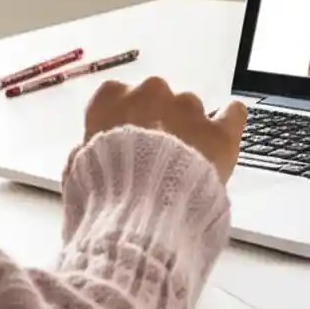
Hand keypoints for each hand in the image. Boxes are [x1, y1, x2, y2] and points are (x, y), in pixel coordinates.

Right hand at [84, 77, 247, 183]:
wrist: (143, 214)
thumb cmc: (103, 195)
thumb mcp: (77, 173)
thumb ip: (85, 153)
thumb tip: (87, 152)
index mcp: (111, 100)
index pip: (115, 96)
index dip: (122, 121)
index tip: (124, 142)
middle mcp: (151, 93)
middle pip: (156, 98)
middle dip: (158, 121)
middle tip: (155, 158)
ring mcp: (188, 108)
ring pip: (191, 108)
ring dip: (190, 129)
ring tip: (185, 165)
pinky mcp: (220, 130)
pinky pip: (232, 112)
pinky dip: (228, 121)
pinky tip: (223, 134)